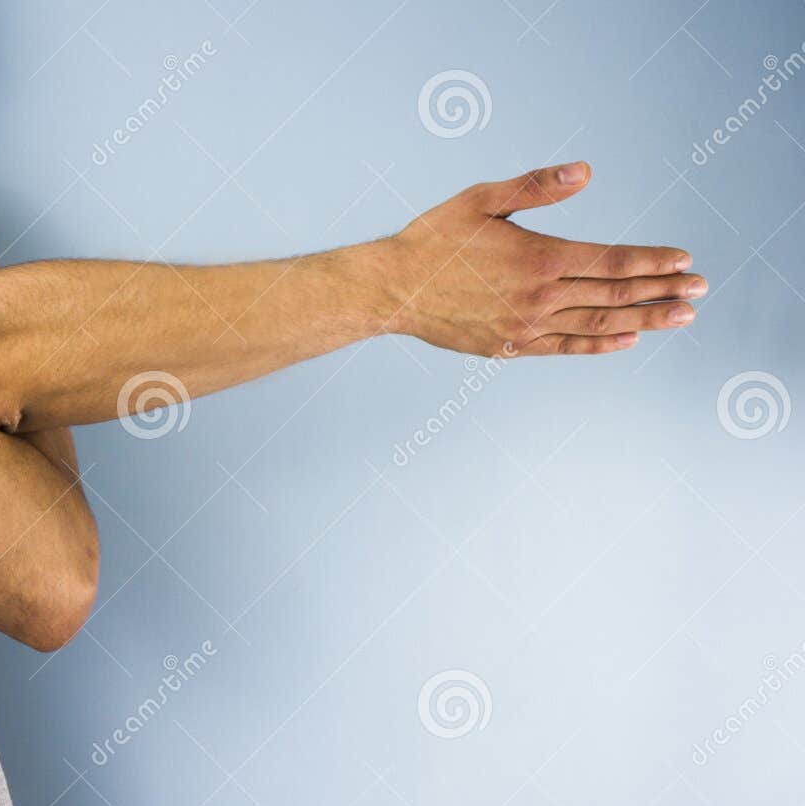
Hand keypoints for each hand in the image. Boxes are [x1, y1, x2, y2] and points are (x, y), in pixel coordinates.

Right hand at [382, 162, 702, 356]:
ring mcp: (525, 326)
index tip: (684, 261)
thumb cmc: (433, 239)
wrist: (391, 290)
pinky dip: (599, 344)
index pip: (612, 260)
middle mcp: (539, 297)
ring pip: (598, 324)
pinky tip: (627, 339)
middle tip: (700, 290)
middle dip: (662, 291)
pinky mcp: (509, 346)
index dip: (651, 261)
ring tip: (680, 317)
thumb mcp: (480, 200)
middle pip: (615, 295)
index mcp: (538, 258)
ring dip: (644, 321)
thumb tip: (584, 172)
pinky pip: (565, 347)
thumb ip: (535, 186)